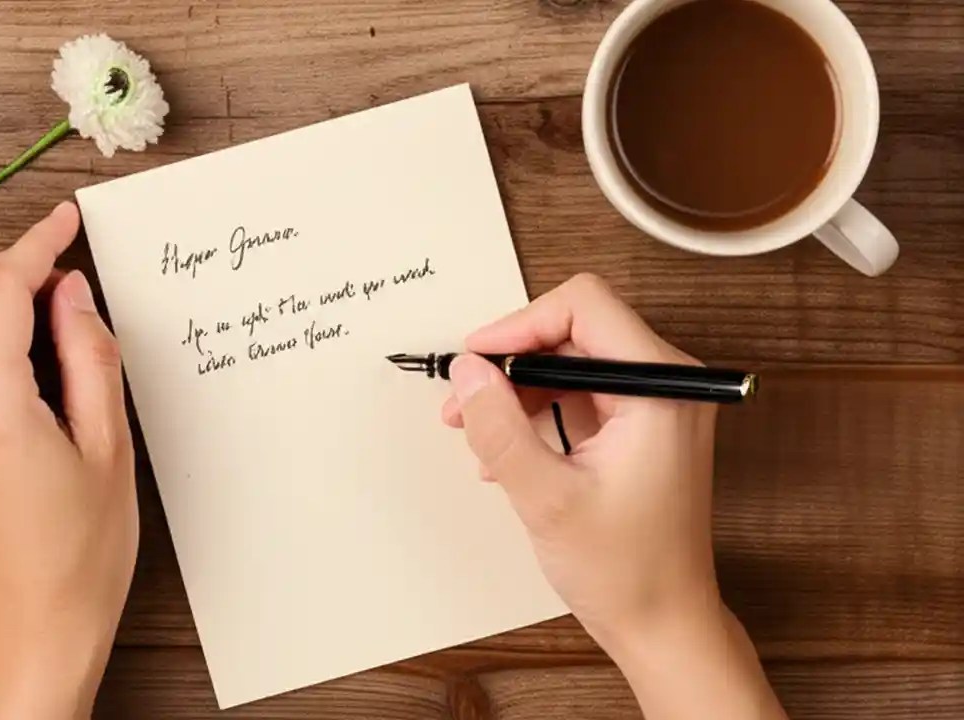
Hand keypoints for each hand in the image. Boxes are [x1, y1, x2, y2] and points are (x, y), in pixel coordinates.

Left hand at [0, 202, 137, 718]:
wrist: (36, 619)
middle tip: (61, 271)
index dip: (36, 244)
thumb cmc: (83, 548)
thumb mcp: (110, 446)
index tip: (64, 220)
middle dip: (9, 265)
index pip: (3, 289)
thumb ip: (90, 357)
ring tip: (22, 301)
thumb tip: (73, 292)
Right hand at [443, 274, 785, 719]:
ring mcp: (653, 407)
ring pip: (568, 363)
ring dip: (516, 391)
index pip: (584, 307)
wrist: (663, 625)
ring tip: (475, 433)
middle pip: (573, 332)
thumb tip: (467, 372)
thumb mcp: (546, 498)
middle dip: (511, 362)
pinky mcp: (637, 428)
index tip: (477, 360)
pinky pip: (576, 396)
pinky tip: (504, 455)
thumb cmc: (627, 572)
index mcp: (661, 390)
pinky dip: (534, 414)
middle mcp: (666, 387)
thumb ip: (500, 428)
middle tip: (464, 399)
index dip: (520, 325)